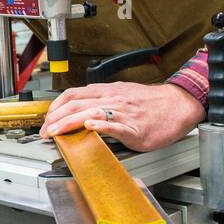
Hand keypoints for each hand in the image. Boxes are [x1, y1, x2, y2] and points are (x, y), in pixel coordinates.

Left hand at [43, 81, 204, 151]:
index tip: (46, 119)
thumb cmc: (152, 103)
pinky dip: (101, 125)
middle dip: (55, 118)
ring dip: (69, 122)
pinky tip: (91, 128)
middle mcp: (112, 99)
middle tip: (44, 132)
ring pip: (90, 112)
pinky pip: (116, 125)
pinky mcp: (135, 128)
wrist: (179, 104)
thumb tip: (82, 112)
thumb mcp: (122, 95)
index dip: (55, 107)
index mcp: (107, 92)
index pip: (73, 94)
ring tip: (56, 131)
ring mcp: (123, 113)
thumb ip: (102, 102)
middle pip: (76, 104)